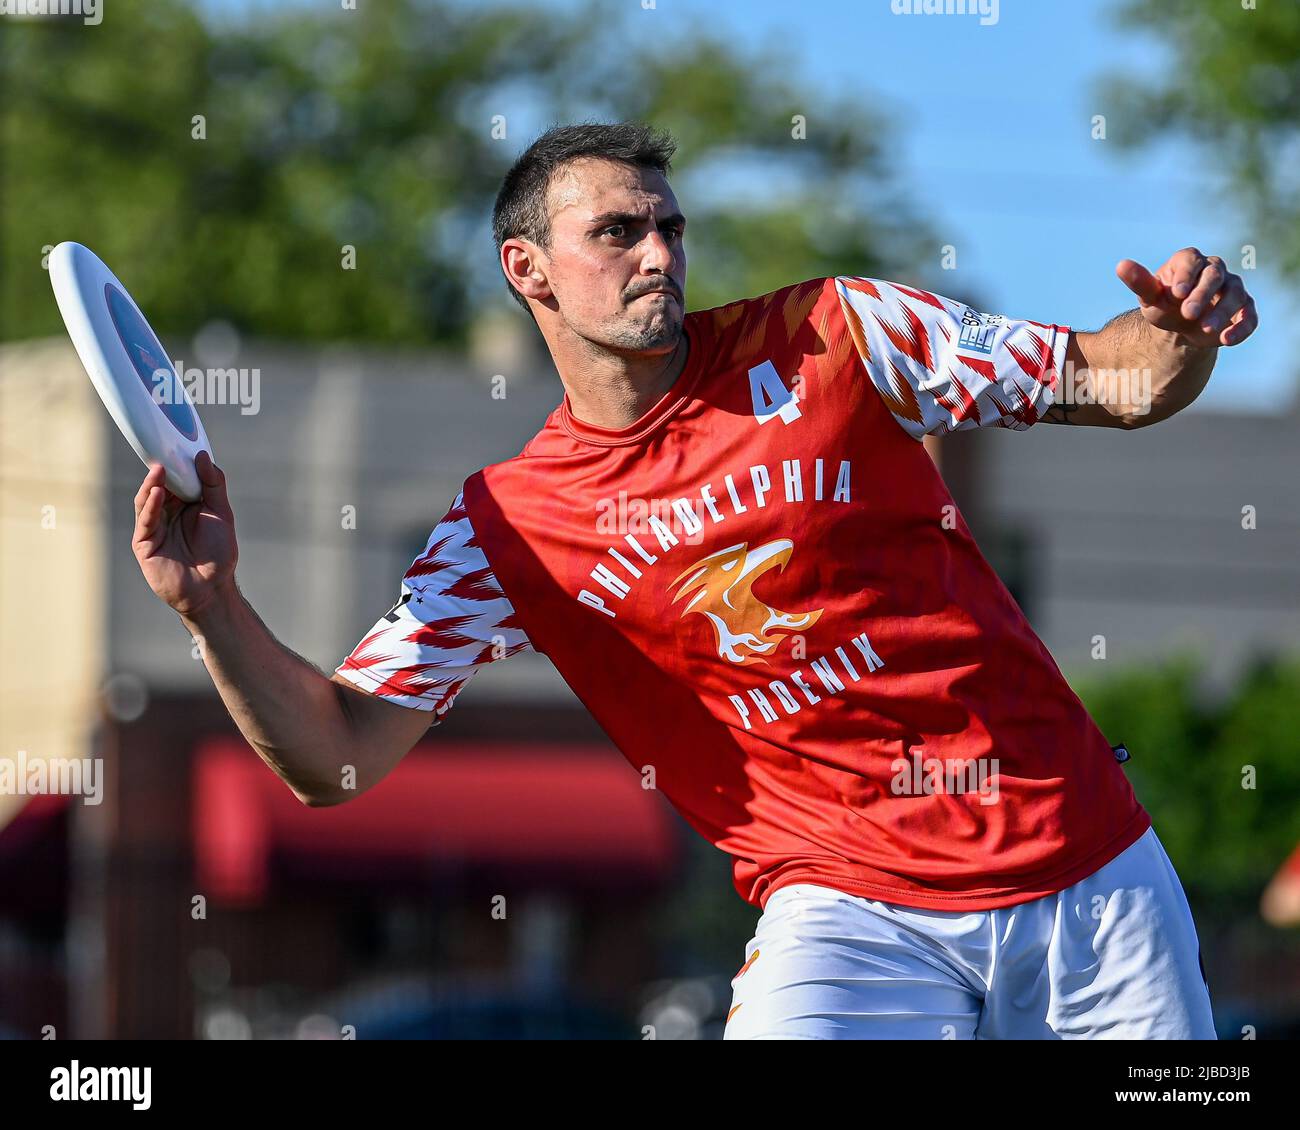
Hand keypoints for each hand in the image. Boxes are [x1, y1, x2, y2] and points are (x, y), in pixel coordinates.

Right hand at [131, 450, 237, 616]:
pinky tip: (157, 492)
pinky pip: (145, 520)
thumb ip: (214, 485)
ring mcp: (154, 527)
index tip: (176, 442)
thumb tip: (202, 456)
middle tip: (164, 451)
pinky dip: (150, 505)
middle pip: (159, 485)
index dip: (176, 462)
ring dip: (152, 484)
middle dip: (161, 469)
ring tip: (159, 469)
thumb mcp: (221, 513)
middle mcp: (167, 513)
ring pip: (147, 499)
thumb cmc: (218, 553)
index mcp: (185, 504)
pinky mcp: (144, 542)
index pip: (176, 478)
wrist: (211, 589)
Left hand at [1116, 247, 1257, 347]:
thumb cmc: (1164, 305)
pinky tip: (1227, 340)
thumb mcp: (1149, 297)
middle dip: (1202, 294)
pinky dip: (1241, 328)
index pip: (1190, 262)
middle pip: (1214, 276)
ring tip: (1204, 329)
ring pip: (1234, 295)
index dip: (1185, 276)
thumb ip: (1139, 282)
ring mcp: (1233, 288)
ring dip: (1221, 312)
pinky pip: (1249, 316)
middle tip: (1188, 313)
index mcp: (1189, 261)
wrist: (1181, 326)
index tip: (1176, 294)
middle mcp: (1215, 270)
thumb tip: (1121, 265)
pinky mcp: (1244, 309)